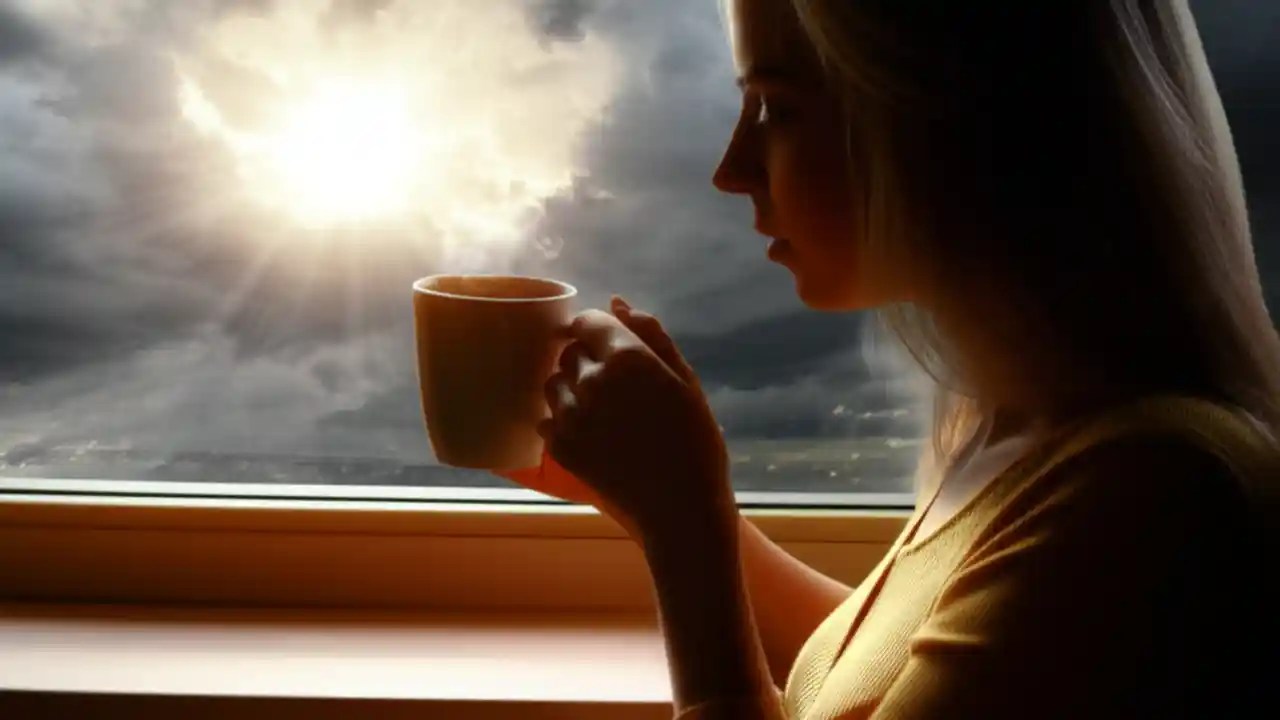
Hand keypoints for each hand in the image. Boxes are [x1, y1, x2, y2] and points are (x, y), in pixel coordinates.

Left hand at [535, 296, 733, 539]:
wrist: (680, 508)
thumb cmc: (694, 442)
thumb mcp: (685, 382)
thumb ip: (651, 336)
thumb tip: (618, 303)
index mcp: (627, 357)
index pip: (588, 322)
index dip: (597, 330)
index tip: (609, 346)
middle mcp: (592, 380)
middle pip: (569, 352)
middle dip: (585, 360)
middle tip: (614, 388)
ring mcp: (572, 415)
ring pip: (554, 383)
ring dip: (571, 389)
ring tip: (602, 412)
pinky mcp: (560, 446)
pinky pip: (548, 419)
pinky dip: (564, 421)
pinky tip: (592, 436)